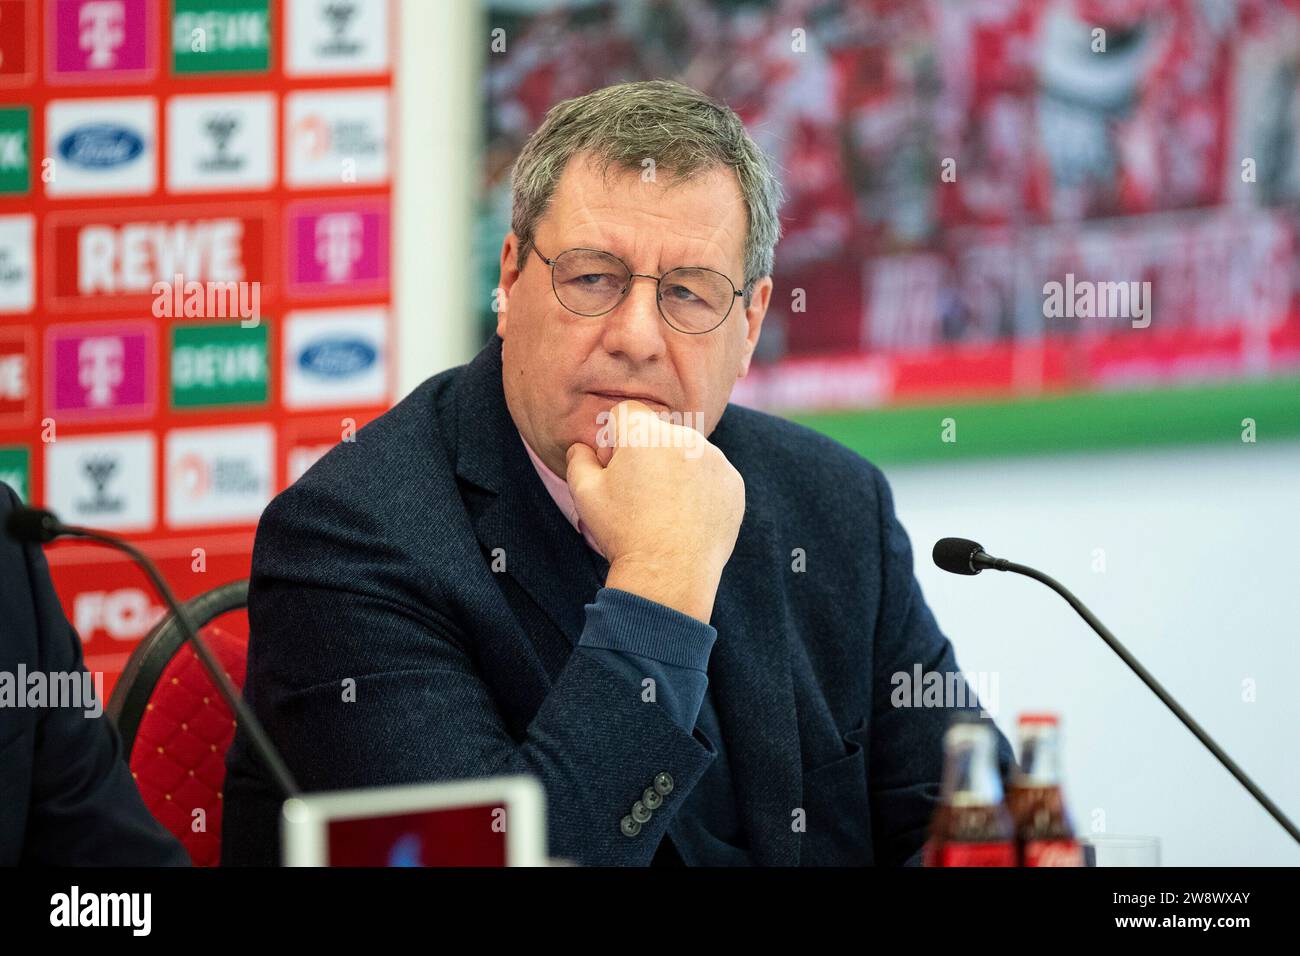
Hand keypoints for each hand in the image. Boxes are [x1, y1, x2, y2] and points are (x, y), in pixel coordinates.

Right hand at [565, 401, 744, 622]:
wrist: (668, 574)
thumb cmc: (622, 532)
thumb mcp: (585, 494)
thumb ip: (579, 459)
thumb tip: (582, 447)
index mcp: (644, 433)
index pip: (627, 412)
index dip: (615, 438)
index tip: (616, 468)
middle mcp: (684, 437)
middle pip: (659, 432)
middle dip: (647, 453)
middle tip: (639, 494)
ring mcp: (715, 459)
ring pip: (687, 452)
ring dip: (675, 469)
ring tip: (665, 510)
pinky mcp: (733, 482)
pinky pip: (712, 474)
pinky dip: (700, 488)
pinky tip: (687, 517)